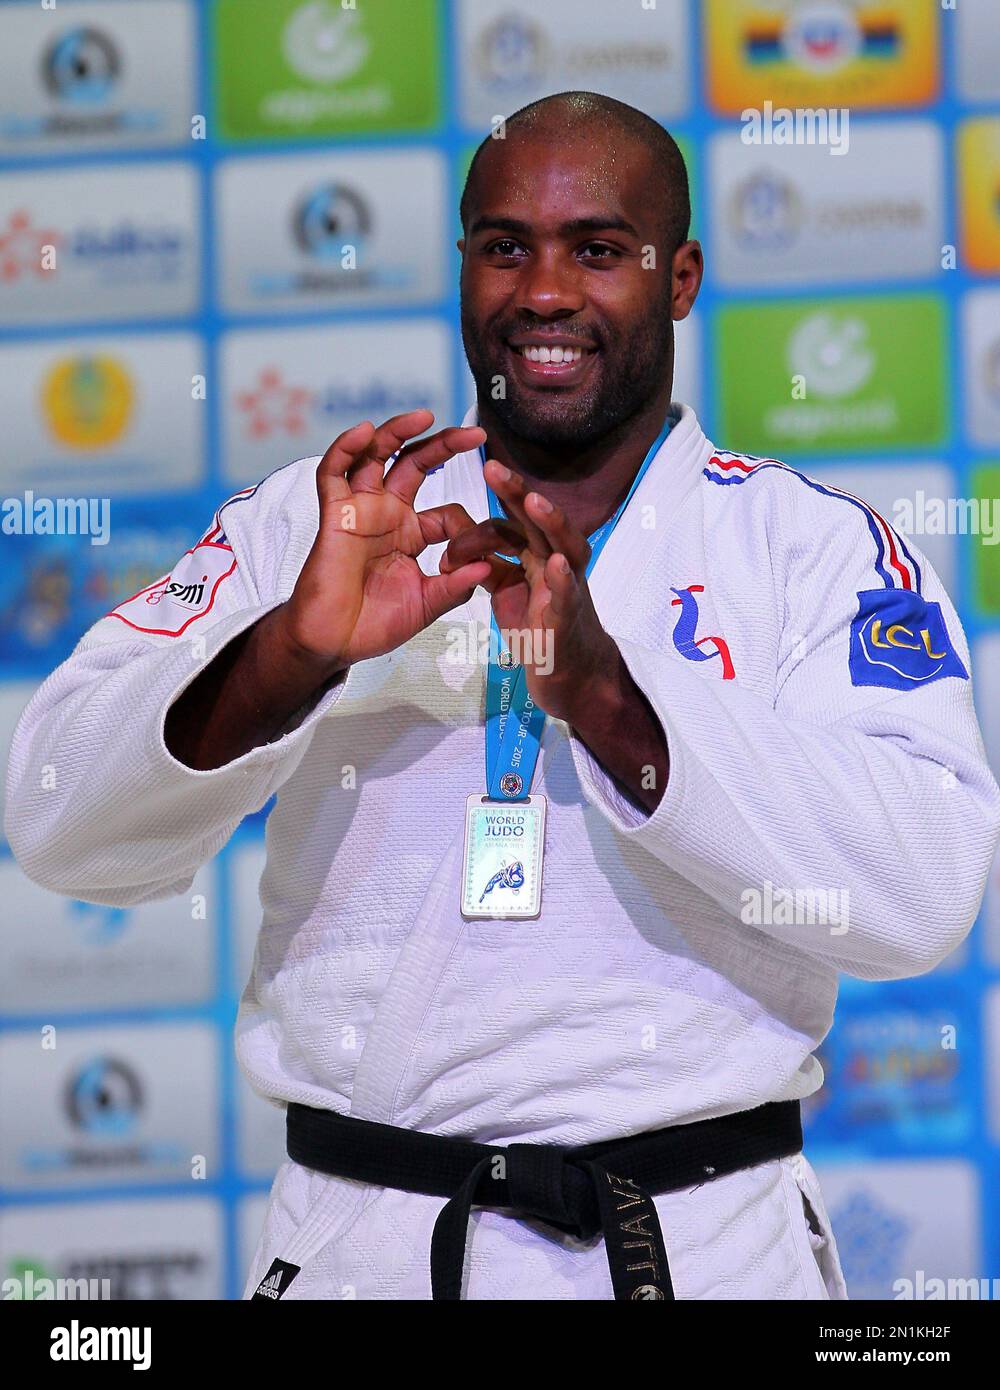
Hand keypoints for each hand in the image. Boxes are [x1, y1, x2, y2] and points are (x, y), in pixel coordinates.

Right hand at [279, 410, 491, 672]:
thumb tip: (490, 567)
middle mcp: (388, 514)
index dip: (468, 528)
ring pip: (375, 455)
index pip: (448, 511)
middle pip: (416, 464)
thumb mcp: (426, 605)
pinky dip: (346, 449)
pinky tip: (364, 432)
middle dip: (445, 445)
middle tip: (475, 433)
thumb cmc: (373, 624)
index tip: (480, 553)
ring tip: (425, 416)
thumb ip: (456, 587)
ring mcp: (361, 510)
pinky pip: (334, 473)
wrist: (332, 643)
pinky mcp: (334, 514)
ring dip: (397, 431)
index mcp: (412, 534)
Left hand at [441, 460, 618, 722]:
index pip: (510, 524)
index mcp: (536, 554)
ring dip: (550, 523)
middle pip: (536, 520)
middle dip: (516, 492)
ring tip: (535, 502)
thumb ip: (490, 566)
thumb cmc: (541, 629)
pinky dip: (563, 580)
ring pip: (563, 547)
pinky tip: (555, 564)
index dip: (482, 520)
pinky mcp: (569, 619)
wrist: (573, 676)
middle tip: (491, 466)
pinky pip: (569, 596)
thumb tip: (462, 549)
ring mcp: (567, 588)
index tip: (453, 526)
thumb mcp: (508, 593)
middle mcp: (555, 562)